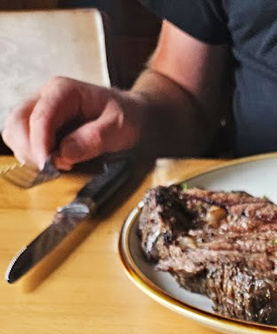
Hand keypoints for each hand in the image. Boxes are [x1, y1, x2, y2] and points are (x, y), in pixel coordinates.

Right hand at [1, 77, 144, 169]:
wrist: (131, 115)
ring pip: (15, 131)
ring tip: (55, 166)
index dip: (40, 144)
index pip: (40, 116)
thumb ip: (94, 139)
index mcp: (64, 91)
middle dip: (30, 149)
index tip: (48, 165)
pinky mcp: (41, 126)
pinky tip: (53, 162)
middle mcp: (47, 97)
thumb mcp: (120, 128)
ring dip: (28, 153)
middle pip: (18, 121)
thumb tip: (64, 154)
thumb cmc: (126, 116)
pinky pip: (23, 140)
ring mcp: (41, 111)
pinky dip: (32, 155)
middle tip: (52, 169)